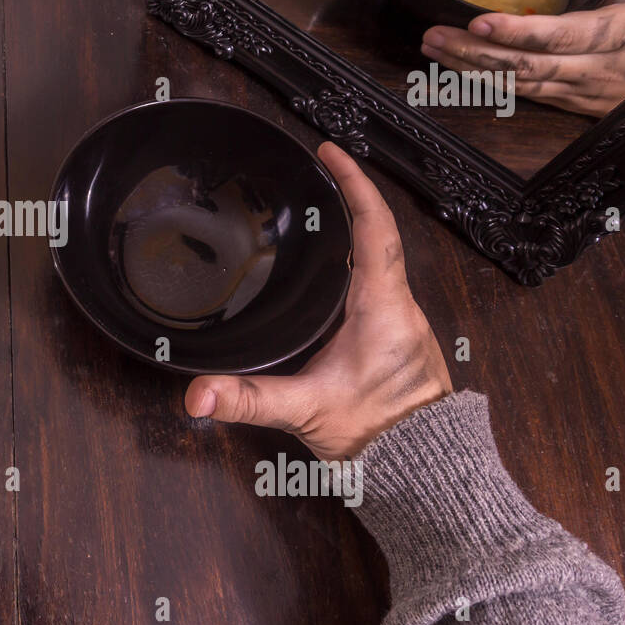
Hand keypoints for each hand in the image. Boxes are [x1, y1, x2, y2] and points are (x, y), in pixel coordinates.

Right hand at [184, 143, 450, 459]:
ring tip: (323, 211)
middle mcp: (401, 308)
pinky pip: (382, 288)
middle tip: (320, 171)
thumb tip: (199, 394)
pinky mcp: (399, 341)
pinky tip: (335, 278)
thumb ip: (248, 399)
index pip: (373, 225)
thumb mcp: (306, 411)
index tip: (330, 153)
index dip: (353, 183)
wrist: (425, 472)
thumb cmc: (382, 439)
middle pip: (380, 234)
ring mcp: (404, 324)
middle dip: (350, 198)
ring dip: (356, 233)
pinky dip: (359, 267)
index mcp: (383, 308)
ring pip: (382, 263)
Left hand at [420, 0, 624, 117]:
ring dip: (468, 69)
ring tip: (432, 48)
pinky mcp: (565, 106)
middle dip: (473, 53)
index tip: (479, 22)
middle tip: (433, 34)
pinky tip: (456, 70)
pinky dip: (483, 84)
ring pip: (514, 85)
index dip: (517, 33)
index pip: (559, 36)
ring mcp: (575, 91)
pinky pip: (519, 96)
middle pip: (524, 66)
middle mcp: (593, 68)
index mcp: (616, 34)